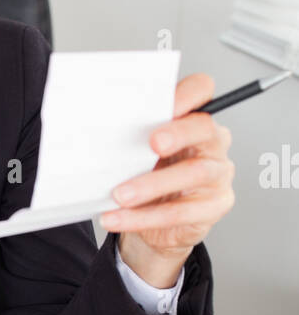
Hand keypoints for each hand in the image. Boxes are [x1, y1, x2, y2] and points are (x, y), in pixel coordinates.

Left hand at [100, 72, 235, 284]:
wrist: (155, 224)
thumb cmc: (148, 177)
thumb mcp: (138, 153)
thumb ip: (131, 137)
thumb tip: (97, 131)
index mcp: (193, 120)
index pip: (201, 90)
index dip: (186, 94)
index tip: (164, 104)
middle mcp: (212, 143)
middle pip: (203, 128)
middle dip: (178, 133)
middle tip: (152, 144)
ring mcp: (218, 174)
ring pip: (193, 173)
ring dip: (152, 185)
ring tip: (120, 195)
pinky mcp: (215, 206)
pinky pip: (180, 212)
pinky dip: (144, 217)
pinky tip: (119, 217)